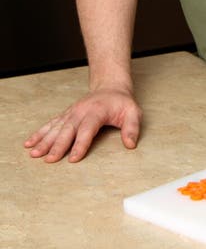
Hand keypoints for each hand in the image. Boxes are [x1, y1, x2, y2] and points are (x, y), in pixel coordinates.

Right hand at [23, 87, 142, 162]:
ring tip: (33, 153)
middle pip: (67, 130)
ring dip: (44, 141)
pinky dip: (39, 133)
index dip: (80, 144)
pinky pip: (51, 124)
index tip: (73, 158)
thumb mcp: (133, 113)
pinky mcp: (66, 115)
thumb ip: (132, 128)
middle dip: (57, 146)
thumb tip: (130, 144)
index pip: (87, 129)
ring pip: (56, 128)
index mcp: (97, 112)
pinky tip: (29, 143)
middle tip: (49, 160)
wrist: (110, 87)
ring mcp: (71, 113)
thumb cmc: (122, 103)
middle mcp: (81, 112)